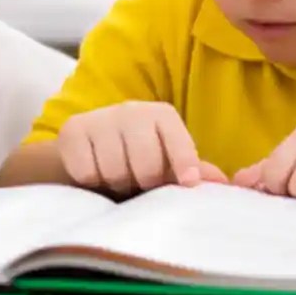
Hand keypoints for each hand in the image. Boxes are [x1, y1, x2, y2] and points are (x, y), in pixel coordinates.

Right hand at [57, 101, 227, 193]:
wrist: (85, 148)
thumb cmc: (136, 157)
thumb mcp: (166, 161)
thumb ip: (194, 170)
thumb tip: (222, 183)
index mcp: (161, 115)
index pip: (177, 140)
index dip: (184, 162)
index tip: (188, 182)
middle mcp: (132, 110)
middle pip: (146, 164)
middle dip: (144, 182)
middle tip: (140, 182)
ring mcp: (101, 118)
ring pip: (115, 171)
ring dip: (116, 184)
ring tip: (117, 177)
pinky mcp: (73, 130)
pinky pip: (87, 172)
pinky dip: (91, 181)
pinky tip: (95, 173)